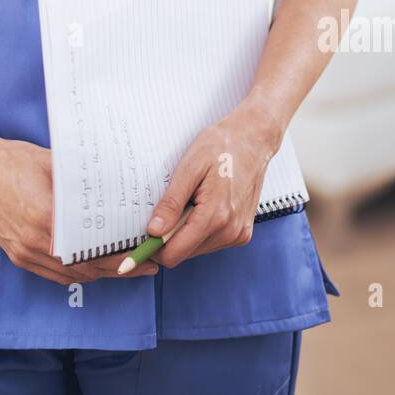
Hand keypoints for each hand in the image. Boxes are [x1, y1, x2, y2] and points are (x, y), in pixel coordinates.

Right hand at [0, 132, 160, 286]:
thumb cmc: (10, 159)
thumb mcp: (53, 163)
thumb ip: (82, 181)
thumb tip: (115, 188)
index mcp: (47, 219)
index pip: (95, 248)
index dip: (124, 255)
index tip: (146, 252)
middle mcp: (36, 243)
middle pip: (88, 268)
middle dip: (121, 269)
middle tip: (147, 264)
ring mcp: (24, 252)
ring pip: (71, 276)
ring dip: (100, 274)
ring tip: (126, 267)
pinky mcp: (16, 254)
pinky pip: (52, 274)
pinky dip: (76, 273)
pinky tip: (92, 267)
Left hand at [146, 98, 282, 268]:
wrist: (253, 140)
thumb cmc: (221, 147)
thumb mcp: (189, 167)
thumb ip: (171, 203)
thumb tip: (153, 231)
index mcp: (215, 216)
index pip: (174, 253)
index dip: (153, 248)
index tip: (141, 236)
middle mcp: (230, 231)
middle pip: (184, 253)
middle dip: (169, 237)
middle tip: (166, 208)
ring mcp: (238, 234)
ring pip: (197, 249)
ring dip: (185, 232)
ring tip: (189, 201)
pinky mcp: (242, 232)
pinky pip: (211, 242)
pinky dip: (199, 229)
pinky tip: (202, 205)